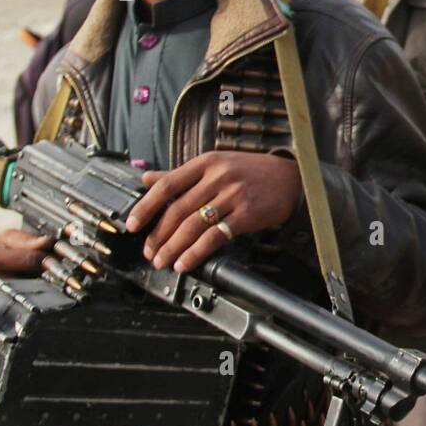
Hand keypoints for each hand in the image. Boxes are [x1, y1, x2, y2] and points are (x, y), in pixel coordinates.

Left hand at [126, 151, 301, 273]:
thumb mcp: (216, 164)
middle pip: (178, 210)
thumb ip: (181, 174)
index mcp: (206, 163)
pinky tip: (186, 262)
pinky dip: (196, 253)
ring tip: (163, 261)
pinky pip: (215, 237)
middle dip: (158, 235)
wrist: (292, 178)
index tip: (132, 225)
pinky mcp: (247, 214)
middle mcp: (218, 177)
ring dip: (173, 247)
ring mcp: (233, 196)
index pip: (167, 185)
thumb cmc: (252, 171)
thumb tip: (148, 178)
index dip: (145, 207)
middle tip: (149, 252)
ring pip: (193, 225)